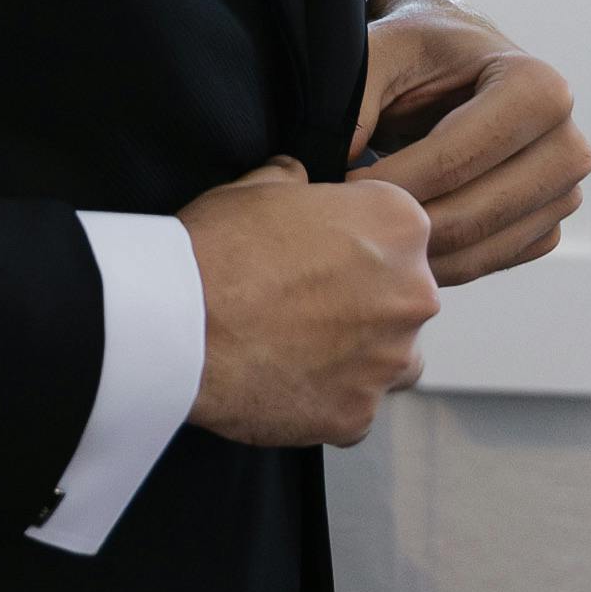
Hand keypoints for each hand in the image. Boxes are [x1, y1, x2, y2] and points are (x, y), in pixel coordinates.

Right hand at [183, 157, 440, 447]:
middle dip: (362, 299)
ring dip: (357, 352)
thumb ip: (295, 181)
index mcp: (398, 225)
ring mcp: (390, 360)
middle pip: (403, 296)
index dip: (355, 238)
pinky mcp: (360, 414)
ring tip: (296, 345)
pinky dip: (326, 396)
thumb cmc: (215, 249)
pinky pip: (355, 406)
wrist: (176, 326)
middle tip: (300, 300)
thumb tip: (297, 178)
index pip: (399, 229)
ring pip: (390, 357)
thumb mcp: (254, 187)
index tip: (320, 250)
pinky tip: (282, 379)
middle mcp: (414, 294)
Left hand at [352, 0, 590, 283]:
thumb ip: (354, 100)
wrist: (460, 65)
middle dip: (405, 222)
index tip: (341, 187)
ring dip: (419, 251)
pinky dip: (442, 263)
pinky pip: (493, 261)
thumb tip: (340, 162)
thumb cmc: (420, 53)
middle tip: (349, 221)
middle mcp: (568, 143)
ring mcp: (565, 190)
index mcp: (538, 88)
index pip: (458, 157)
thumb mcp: (381, 51)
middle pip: (476, 211)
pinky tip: (399, 243)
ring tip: (365, 234)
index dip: (394, 179)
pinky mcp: (549, 224)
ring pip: (485, 245)